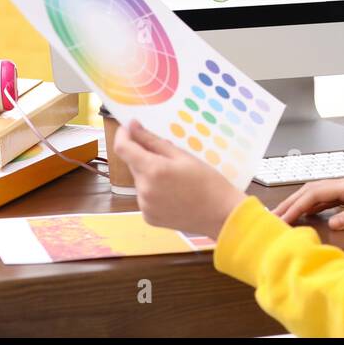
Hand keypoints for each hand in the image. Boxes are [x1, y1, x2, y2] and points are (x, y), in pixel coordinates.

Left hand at [113, 119, 247, 238]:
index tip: (129, 127)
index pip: (123, 148)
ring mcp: (145, 206)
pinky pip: (145, 197)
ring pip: (139, 180)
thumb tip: (132, 127)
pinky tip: (172, 193)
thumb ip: (153, 141)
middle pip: (133, 164)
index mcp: (153, 170)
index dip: (123, 135)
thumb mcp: (183, 156)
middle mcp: (144, 189)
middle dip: (143, 155)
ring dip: (149, 173)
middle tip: (167, 155)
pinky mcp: (148, 217)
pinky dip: (153, 190)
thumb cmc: (207, 181)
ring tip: (174, 178)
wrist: (221, 215)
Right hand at [271, 162, 343, 229]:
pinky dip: (316, 207)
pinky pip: (331, 200)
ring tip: (285, 216)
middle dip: (291, 203)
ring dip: (301, 204)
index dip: (296, 206)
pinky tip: (311, 214)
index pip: (315, 193)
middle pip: (312, 192)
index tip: (280, 219)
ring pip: (320, 195)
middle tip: (272, 218)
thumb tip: (334, 224)